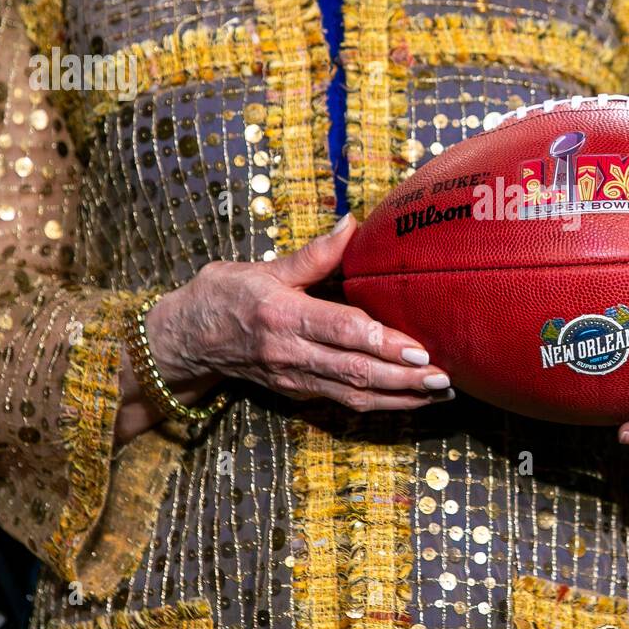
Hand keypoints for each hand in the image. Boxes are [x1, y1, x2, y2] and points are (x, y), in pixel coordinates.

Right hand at [116, 214, 451, 441]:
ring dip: (401, 397)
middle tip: (444, 376)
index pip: (338, 330)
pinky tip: (413, 400)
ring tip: (441, 392)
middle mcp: (289, 352)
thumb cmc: (225, 296)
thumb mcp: (263, 267)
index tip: (415, 346)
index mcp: (281, 314)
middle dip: (403, 377)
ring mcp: (293, 378)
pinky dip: (382, 404)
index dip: (379, 340)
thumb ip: (313, 255)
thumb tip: (353, 223)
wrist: (184, 341)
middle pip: (354, 370)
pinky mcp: (298, 393)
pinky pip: (345, 402)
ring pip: (354, 394)